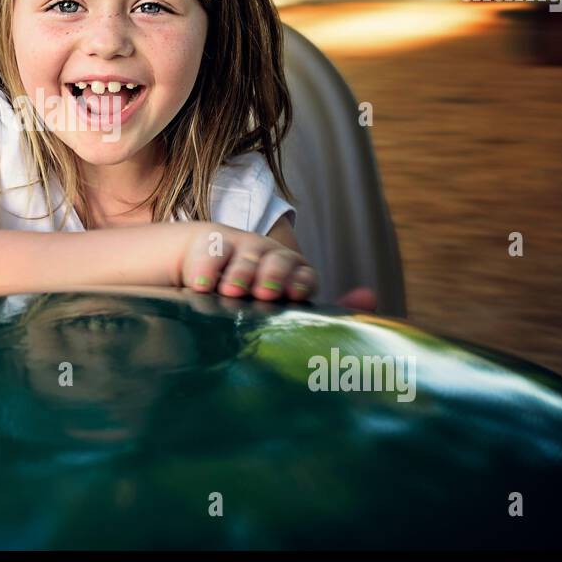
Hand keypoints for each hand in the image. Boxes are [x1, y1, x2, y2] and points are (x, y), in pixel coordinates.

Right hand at [176, 223, 379, 310]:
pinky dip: (206, 267)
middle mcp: (266, 258)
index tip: (293, 295)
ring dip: (241, 272)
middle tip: (262, 294)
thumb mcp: (276, 316)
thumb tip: (370, 297)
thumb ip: (322, 314)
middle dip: (273, 274)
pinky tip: (200, 285)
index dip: (300, 281)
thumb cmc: (239, 307)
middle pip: (277, 260)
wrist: (191, 280)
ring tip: (229, 291)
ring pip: (247, 255)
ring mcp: (235, 249)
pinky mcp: (205, 244)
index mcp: (287, 276)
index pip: (302, 274)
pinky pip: (210, 250)